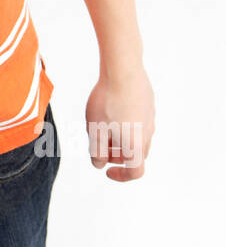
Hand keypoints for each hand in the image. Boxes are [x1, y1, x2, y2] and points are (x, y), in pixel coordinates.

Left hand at [85, 66, 154, 181]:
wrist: (123, 70)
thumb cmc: (108, 101)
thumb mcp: (95, 131)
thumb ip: (97, 152)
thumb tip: (100, 163)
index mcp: (136, 145)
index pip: (136, 171)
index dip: (121, 176)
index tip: (107, 170)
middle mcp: (148, 133)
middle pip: (136, 154)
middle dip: (118, 156)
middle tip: (100, 146)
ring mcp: (150, 117)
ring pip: (137, 136)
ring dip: (122, 139)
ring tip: (102, 127)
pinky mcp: (148, 102)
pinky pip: (138, 120)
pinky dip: (126, 123)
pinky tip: (110, 109)